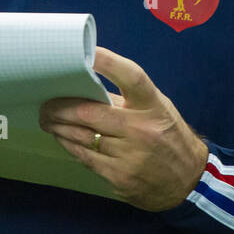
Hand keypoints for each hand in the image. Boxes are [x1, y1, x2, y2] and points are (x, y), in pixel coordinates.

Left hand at [39, 46, 209, 210]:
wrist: (188, 181)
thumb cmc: (167, 136)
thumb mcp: (157, 109)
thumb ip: (126, 98)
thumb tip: (85, 86)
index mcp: (153, 105)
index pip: (131, 77)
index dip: (107, 62)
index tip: (86, 53)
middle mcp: (142, 129)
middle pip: (89, 112)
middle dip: (60, 108)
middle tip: (46, 103)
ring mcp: (130, 156)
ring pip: (81, 137)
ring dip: (59, 127)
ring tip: (48, 120)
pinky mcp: (120, 177)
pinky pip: (85, 157)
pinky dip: (70, 145)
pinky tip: (63, 138)